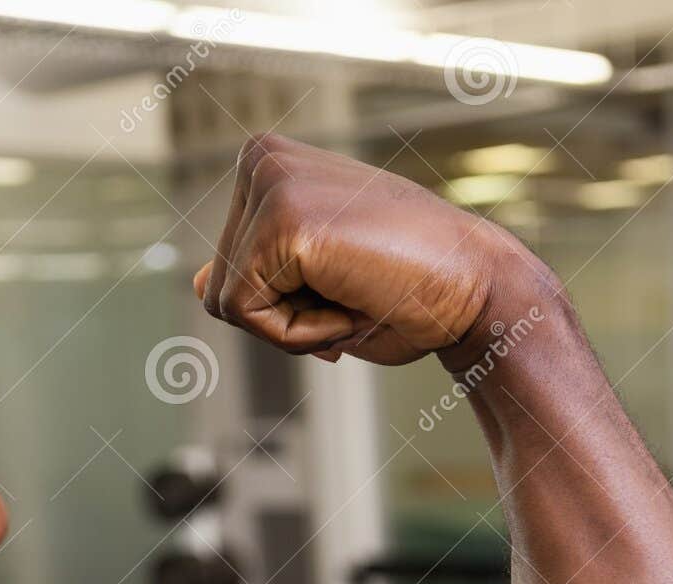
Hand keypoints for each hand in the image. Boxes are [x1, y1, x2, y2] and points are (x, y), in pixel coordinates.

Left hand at [193, 133, 525, 366]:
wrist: (476, 290)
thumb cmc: (410, 291)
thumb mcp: (316, 286)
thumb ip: (256, 277)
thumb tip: (197, 286)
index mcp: (267, 165)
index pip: (225, 270)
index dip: (281, 308)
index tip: (343, 286)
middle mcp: (260, 161)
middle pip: (218, 286)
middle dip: (282, 318)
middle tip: (354, 293)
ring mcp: (271, 183)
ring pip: (227, 303)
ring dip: (292, 327)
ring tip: (353, 292)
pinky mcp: (282, 219)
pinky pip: (247, 314)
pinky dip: (298, 333)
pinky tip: (349, 299)